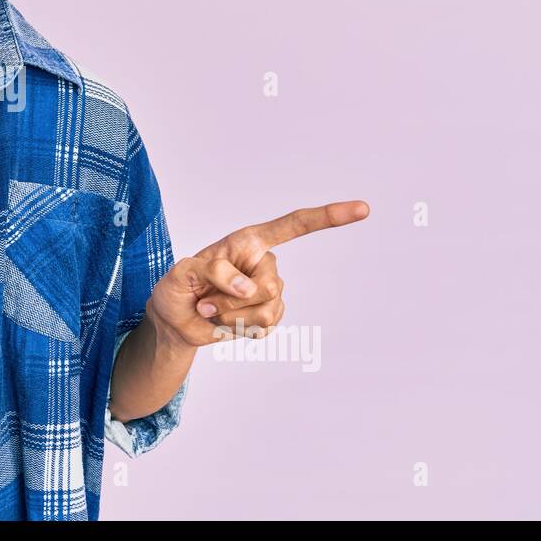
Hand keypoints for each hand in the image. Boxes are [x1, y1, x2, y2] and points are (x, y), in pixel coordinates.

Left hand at [148, 201, 369, 347]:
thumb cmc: (178, 287)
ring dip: (231, 317)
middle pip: (270, 286)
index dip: (328, 217)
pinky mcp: (269, 317)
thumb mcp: (183, 272)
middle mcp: (264, 264)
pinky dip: (238, 330)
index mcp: (249, 241)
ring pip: (266, 311)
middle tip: (205, 302)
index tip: (363, 209)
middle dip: (232, 300)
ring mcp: (270, 292)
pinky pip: (265, 329)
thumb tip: (248, 287)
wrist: (176, 319)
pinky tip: (224, 323)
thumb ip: (213, 272)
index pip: (294, 226)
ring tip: (210, 311)